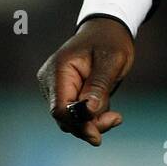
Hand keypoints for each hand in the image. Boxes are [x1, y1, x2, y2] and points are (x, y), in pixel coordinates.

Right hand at [37, 17, 134, 145]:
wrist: (107, 30)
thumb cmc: (111, 42)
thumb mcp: (112, 61)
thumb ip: (99, 86)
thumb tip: (88, 112)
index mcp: (59, 69)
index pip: (60, 108)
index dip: (77, 124)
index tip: (98, 135)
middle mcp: (50, 80)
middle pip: (64, 117)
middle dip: (88, 125)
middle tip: (115, 120)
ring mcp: (54, 87)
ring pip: (69, 119)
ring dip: (92, 122)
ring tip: (115, 116)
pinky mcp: (63, 93)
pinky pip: (74, 114)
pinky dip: (90, 117)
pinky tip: (108, 112)